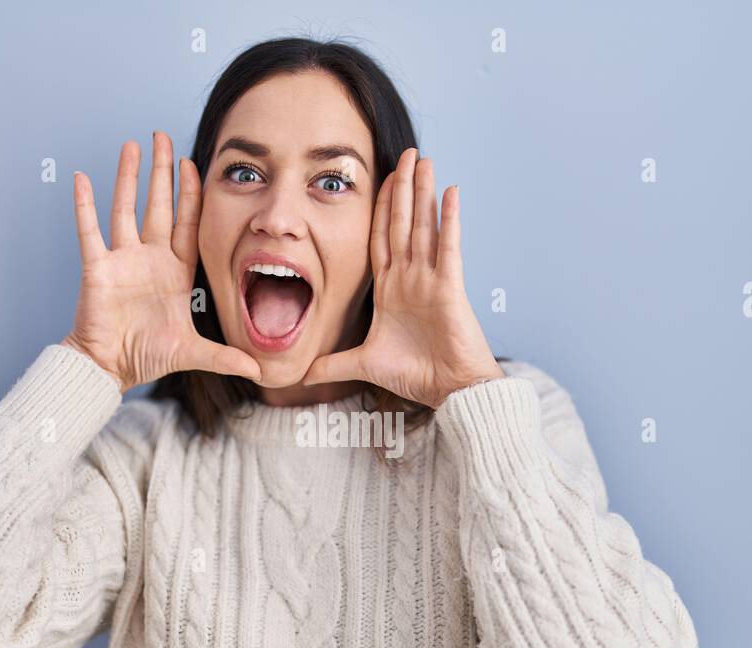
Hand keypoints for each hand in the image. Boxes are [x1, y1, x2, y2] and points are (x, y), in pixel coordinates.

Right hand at [61, 131, 261, 391]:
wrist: (109, 368)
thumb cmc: (146, 356)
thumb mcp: (193, 352)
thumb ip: (225, 356)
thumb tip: (259, 371)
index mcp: (174, 272)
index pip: (187, 224)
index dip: (190, 195)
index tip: (193, 164)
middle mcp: (149, 259)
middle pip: (158, 206)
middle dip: (161, 172)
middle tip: (162, 137)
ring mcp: (122, 260)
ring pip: (125, 208)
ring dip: (127, 177)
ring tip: (131, 145)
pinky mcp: (97, 267)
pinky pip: (90, 231)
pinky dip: (85, 205)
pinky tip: (82, 178)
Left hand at [300, 147, 502, 408]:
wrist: (449, 389)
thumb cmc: (415, 375)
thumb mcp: (363, 364)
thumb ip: (333, 364)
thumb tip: (302, 376)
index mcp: (392, 289)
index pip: (382, 239)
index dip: (380, 209)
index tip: (379, 180)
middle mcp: (411, 277)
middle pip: (403, 222)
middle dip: (402, 188)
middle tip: (405, 153)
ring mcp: (431, 279)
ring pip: (424, 226)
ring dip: (423, 192)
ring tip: (424, 160)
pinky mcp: (449, 286)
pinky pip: (448, 246)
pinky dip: (449, 219)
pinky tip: (450, 191)